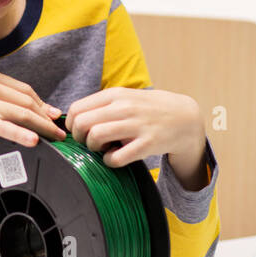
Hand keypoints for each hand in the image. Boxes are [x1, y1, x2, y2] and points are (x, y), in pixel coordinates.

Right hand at [0, 67, 64, 176]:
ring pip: (23, 114)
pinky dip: (24, 134)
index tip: (55, 117)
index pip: (24, 90)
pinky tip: (36, 141)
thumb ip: (2, 100)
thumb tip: (36, 110)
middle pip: (27, 102)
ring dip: (43, 127)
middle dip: (47, 117)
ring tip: (55, 138)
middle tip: (60, 131)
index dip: (43, 104)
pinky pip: (8, 127)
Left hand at [65, 88, 206, 184]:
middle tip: (89, 143)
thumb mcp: (125, 98)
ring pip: (95, 137)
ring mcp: (136, 125)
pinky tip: (115, 157)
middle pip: (82, 124)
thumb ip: (101, 105)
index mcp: (115, 95)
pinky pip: (116, 158)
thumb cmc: (148, 110)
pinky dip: (110, 161)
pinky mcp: (147, 144)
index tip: (80, 132)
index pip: (76, 109)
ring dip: (93, 148)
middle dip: (79, 138)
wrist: (184, 118)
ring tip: (103, 149)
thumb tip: (72, 120)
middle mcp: (125, 107)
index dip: (71, 125)